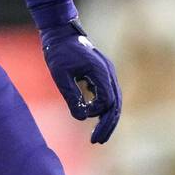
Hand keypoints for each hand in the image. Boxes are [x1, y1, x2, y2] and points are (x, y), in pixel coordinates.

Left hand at [40, 19, 121, 143]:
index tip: (82, 115)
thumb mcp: (60, 75)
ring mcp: (108, 74)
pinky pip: (109, 96)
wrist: (61, 33)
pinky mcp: (102, 75)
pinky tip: (94, 117)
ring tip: (98, 137)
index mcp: (101, 71)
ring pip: (114, 102)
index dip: (98, 114)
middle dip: (107, 124)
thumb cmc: (59, 52)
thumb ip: (71, 95)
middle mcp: (109, 73)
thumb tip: (81, 118)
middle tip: (97, 141)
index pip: (108, 101)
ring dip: (107, 119)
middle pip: (115, 105)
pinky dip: (104, 109)